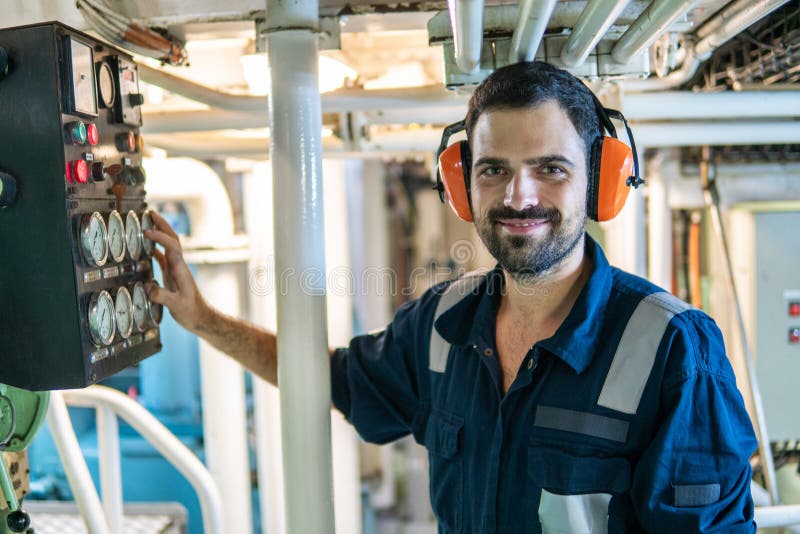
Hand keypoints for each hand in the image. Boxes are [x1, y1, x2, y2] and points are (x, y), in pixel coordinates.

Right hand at [143, 211, 211, 333]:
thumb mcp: (176, 305)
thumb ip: (161, 295)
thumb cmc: (191, 312)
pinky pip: (163, 257)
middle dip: (162, 225)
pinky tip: (147, 247)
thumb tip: (147, 287)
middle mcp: (179, 265)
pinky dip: (155, 249)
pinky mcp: (173, 275)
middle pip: (173, 239)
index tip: (146, 232)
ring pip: (168, 245)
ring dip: (160, 233)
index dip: (160, 237)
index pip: (172, 245)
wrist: (200, 318)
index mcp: (181, 269)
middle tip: (150, 213)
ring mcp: (176, 269)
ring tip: (148, 223)